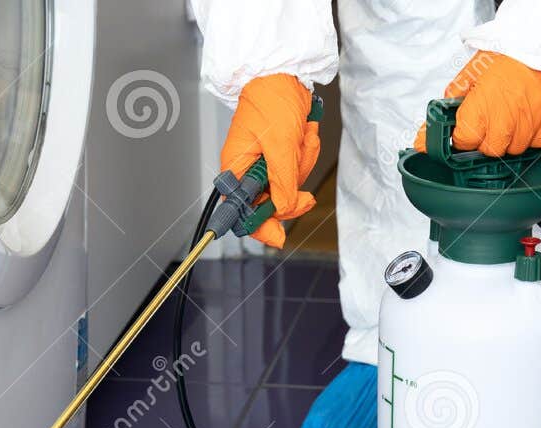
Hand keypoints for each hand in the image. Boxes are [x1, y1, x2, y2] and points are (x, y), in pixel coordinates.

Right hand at [220, 74, 320, 247]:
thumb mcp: (279, 146)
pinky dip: (305, 153)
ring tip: (300, 139)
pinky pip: (298, 170)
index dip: (259, 226)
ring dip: (301, 163)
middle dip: (291, 189)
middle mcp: (248, 171)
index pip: (242, 212)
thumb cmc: (272, 103)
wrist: (284, 76)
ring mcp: (266, 164)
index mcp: (235, 170)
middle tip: (301, 181)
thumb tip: (281, 209)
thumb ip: (281, 183)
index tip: (278, 237)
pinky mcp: (282, 156)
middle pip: (271, 203)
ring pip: (289, 187)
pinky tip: (303, 135)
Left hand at [413, 51, 540, 157]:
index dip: (464, 135)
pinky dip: (535, 132)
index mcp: (481, 111)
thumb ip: (450, 105)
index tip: (468, 126)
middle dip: (489, 136)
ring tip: (516, 108)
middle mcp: (506, 124)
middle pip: (490, 150)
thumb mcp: (473, 72)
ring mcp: (532, 129)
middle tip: (496, 113)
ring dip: (513, 136)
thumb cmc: (510, 53)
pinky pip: (539, 143)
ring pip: (516, 149)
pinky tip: (533, 111)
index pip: (464, 143)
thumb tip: (425, 135)